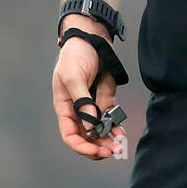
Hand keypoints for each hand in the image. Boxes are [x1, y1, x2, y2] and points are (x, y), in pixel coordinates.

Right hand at [53, 30, 127, 160]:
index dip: (81, 146)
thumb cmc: (76, 54)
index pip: (70, 135)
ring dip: (108, 140)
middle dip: (97, 147)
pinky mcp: (105, 97)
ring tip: (120, 146)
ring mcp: (92, 104)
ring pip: (99, 131)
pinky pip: (110, 117)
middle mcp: (78, 109)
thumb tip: (91, 124)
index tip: (95, 150)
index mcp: (64, 107)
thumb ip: (82, 101)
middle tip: (112, 151)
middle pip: (86, 137)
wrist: (91, 36)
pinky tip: (121, 132)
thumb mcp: (74, 77)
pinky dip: (115, 126)